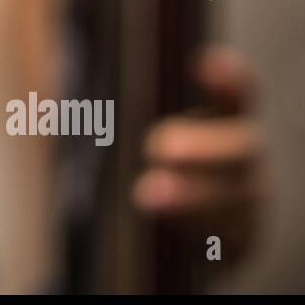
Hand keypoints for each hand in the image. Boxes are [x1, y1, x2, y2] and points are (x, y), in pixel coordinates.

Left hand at [133, 46, 264, 259]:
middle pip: (243, 148)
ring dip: (191, 197)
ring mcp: (246, 201)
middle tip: (158, 146)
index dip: (229, 77)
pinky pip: (225, 239)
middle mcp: (244, 158)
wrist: (196, 231)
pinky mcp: (236, 242)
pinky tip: (165, 229)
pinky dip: (196, 233)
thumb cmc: (157, 161)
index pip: (239, 93)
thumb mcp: (145, 125)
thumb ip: (117, 100)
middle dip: (204, 148)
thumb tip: (57, 69)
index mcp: (225, 120)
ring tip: (146, 194)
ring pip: (234, 199)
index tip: (204, 62)